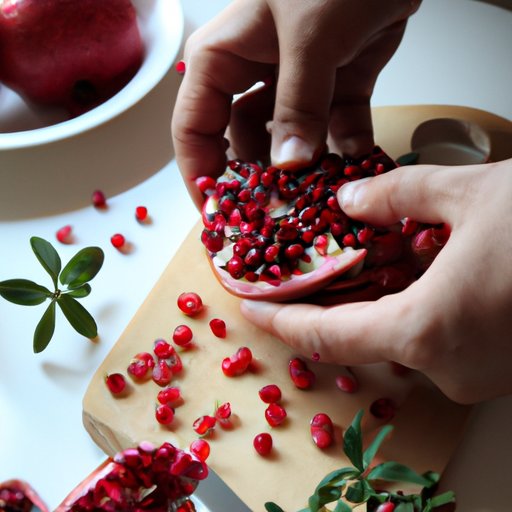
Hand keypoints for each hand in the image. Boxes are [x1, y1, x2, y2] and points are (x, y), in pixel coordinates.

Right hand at [171, 0, 420, 205]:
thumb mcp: (309, 36)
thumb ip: (298, 104)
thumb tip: (288, 167)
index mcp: (220, 61)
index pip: (194, 132)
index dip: (202, 180)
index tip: (218, 221)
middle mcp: (251, 75)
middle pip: (242, 146)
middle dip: (260, 182)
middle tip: (277, 219)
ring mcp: (295, 83)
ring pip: (290, 143)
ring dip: (307, 171)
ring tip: (320, 202)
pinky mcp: (336, 86)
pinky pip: (335, 129)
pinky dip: (346, 149)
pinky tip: (359, 168)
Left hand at [241, 159, 511, 403]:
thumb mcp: (468, 195)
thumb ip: (397, 195)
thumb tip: (349, 201)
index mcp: (425, 332)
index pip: (327, 336)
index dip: (282, 321)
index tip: (251, 308)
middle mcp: (447, 369)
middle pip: (360, 337)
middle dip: (327, 304)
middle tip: (300, 274)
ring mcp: (478, 375)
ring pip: (402, 337)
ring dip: (375, 302)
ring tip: (354, 263)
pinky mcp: (502, 367)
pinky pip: (439, 340)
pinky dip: (415, 309)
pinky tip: (414, 272)